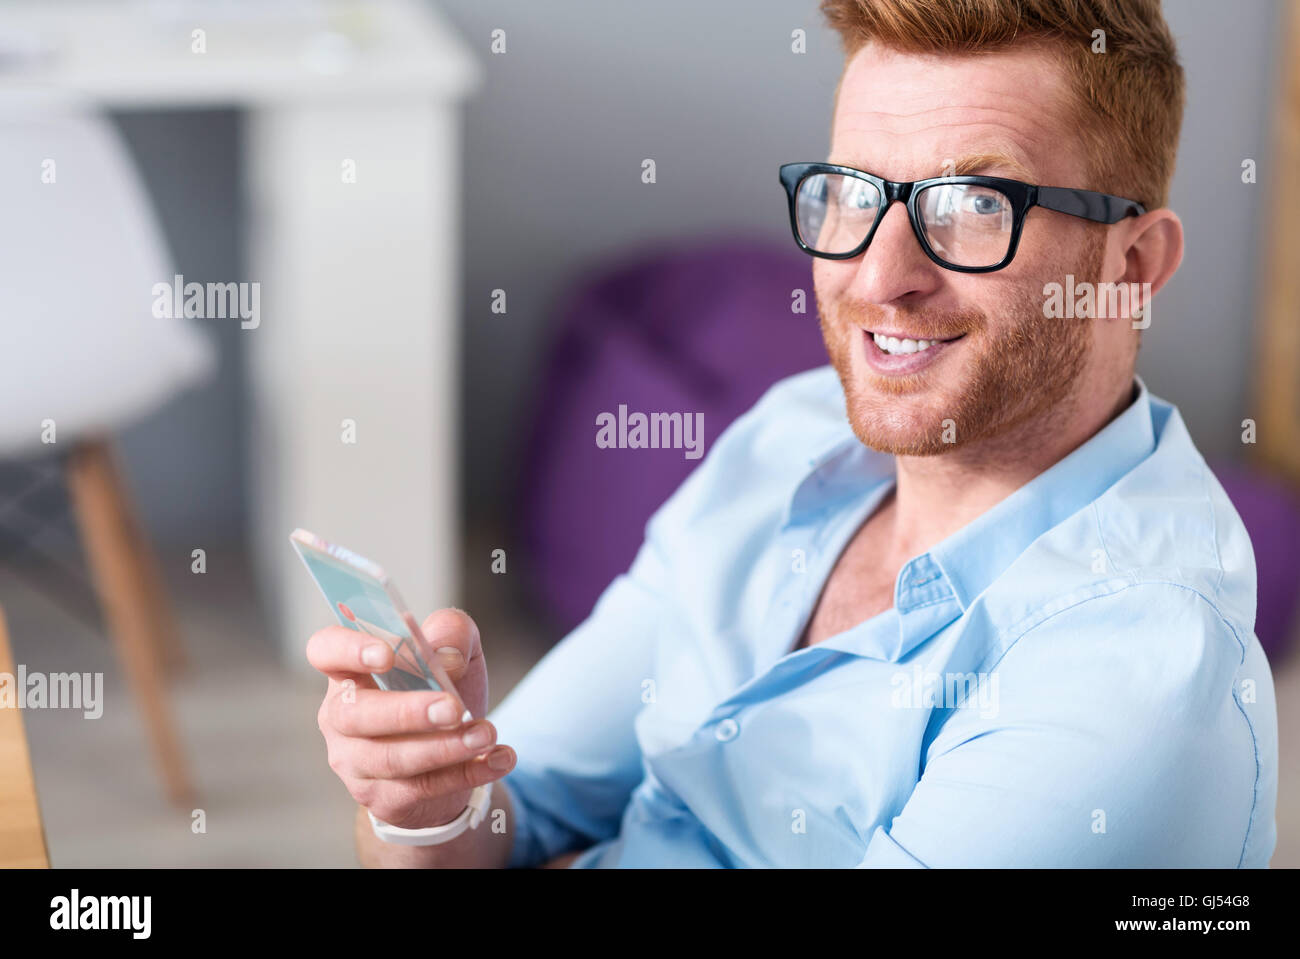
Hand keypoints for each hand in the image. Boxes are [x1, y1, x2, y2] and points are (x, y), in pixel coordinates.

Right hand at [308, 608, 515, 829]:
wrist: (452, 754)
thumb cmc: (441, 690)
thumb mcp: (454, 650)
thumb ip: (451, 633)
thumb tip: (447, 658)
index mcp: (351, 669)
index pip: (326, 651)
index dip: (348, 650)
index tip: (388, 654)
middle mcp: (342, 716)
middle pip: (355, 714)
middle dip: (407, 711)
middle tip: (455, 707)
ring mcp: (356, 762)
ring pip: (391, 758)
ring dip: (445, 747)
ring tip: (487, 733)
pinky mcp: (383, 798)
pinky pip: (423, 788)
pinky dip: (468, 773)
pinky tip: (499, 758)